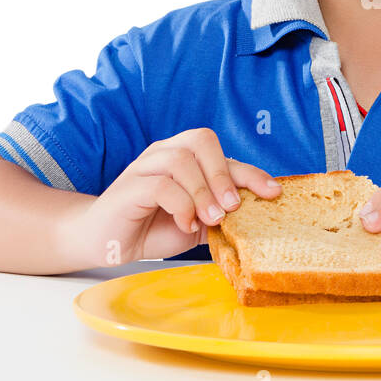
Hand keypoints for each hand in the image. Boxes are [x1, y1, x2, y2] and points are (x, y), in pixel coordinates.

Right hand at [60, 128, 279, 266]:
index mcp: (185, 156)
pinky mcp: (130, 186)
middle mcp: (166, 153)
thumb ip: (223, 212)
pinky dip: (181, 206)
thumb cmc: (154, 226)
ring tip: (211, 219)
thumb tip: (260, 212)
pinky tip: (185, 224)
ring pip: (181, 161)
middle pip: (202, 140)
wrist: (107, 240)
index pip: (223, 153)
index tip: (273, 192)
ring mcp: (145, 166)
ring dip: (203, 192)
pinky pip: (161, 185)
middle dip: (223, 174)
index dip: (251, 171)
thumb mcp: (199, 219)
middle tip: (232, 207)